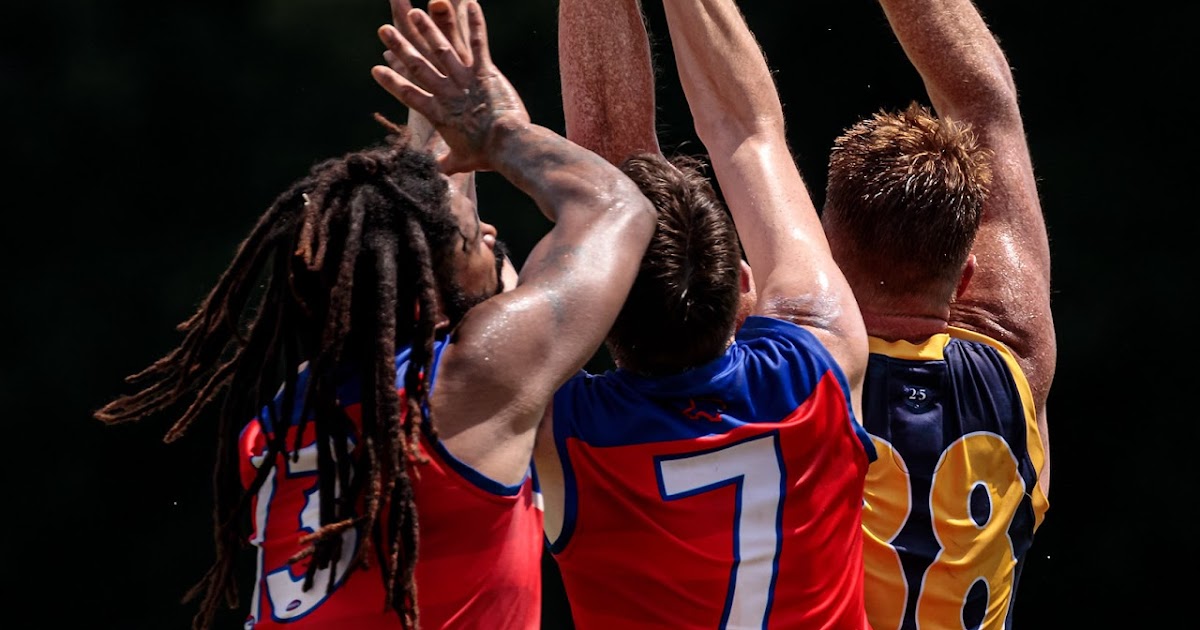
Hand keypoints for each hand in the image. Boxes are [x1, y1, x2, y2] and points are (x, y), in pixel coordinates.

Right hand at [372, 0, 528, 173]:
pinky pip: (479, 44)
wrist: (508, 146)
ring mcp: (465, 81)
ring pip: (442, 50)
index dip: (392, 81)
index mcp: (437, 113)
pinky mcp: (486, 73)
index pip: (408, 94)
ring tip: (415, 13)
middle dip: (400, 46)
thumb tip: (436, 174)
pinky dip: (475, 24)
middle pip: (418, 66)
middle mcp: (447, 93)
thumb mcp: (462, 162)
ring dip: (428, 30)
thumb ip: (446, 165)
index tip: (376, 69)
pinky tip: (471, 5)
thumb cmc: (486, 155)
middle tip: (384, 29)